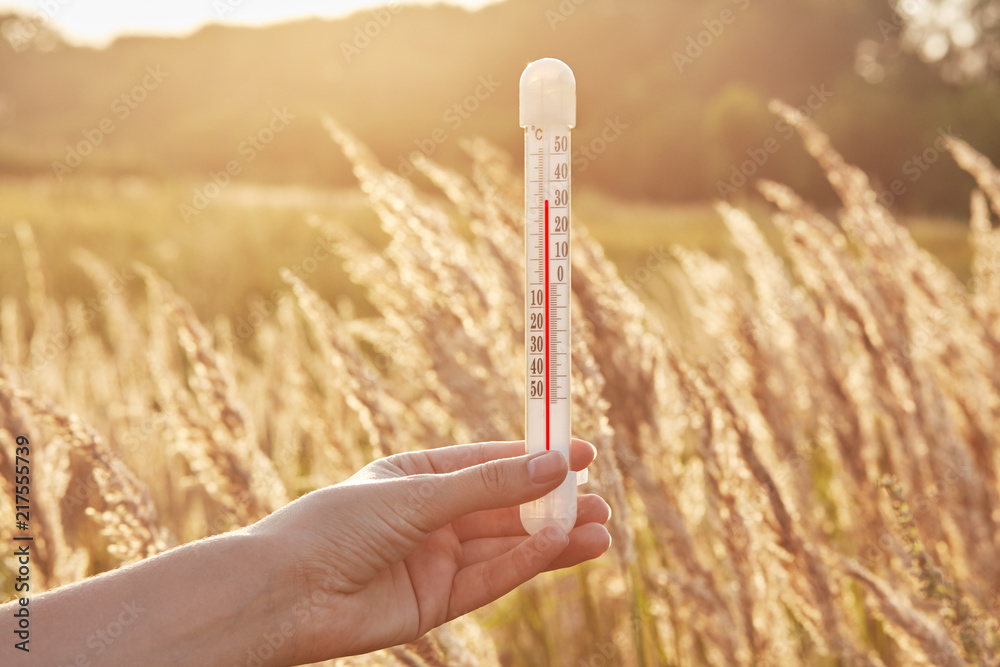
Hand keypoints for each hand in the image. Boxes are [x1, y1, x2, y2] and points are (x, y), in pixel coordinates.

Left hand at [252, 439, 610, 661]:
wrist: (286, 593)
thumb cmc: (338, 525)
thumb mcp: (419, 494)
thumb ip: (488, 486)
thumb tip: (554, 465)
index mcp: (417, 476)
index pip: (488, 463)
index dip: (536, 458)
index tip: (583, 451)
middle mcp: (429, 517)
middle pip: (504, 508)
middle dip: (552, 505)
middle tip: (601, 501)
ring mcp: (434, 561)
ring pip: (505, 546)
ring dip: (551, 538)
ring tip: (600, 530)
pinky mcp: (436, 603)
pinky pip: (490, 579)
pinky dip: (525, 564)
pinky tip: (560, 548)